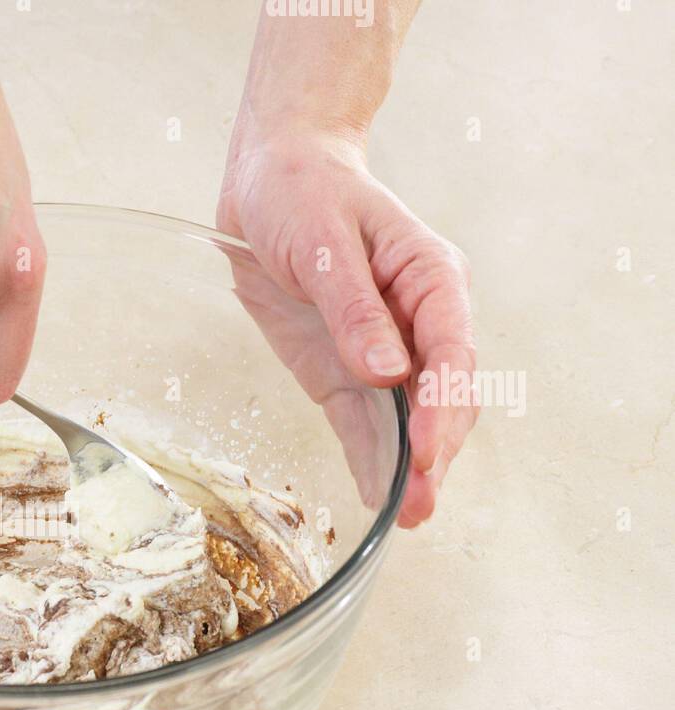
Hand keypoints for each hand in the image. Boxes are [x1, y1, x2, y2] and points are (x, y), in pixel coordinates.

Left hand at [217, 131, 475, 526]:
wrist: (272, 179)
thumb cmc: (304, 192)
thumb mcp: (323, 242)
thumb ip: (355, 307)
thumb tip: (388, 371)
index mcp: (430, 279)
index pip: (450, 353)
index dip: (442, 408)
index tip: (425, 453)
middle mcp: (418, 322)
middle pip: (441, 397)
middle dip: (434, 451)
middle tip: (419, 503)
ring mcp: (383, 352)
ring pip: (409, 420)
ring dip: (410, 468)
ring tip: (408, 517)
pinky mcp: (344, 372)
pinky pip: (363, 422)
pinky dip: (372, 458)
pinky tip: (376, 495)